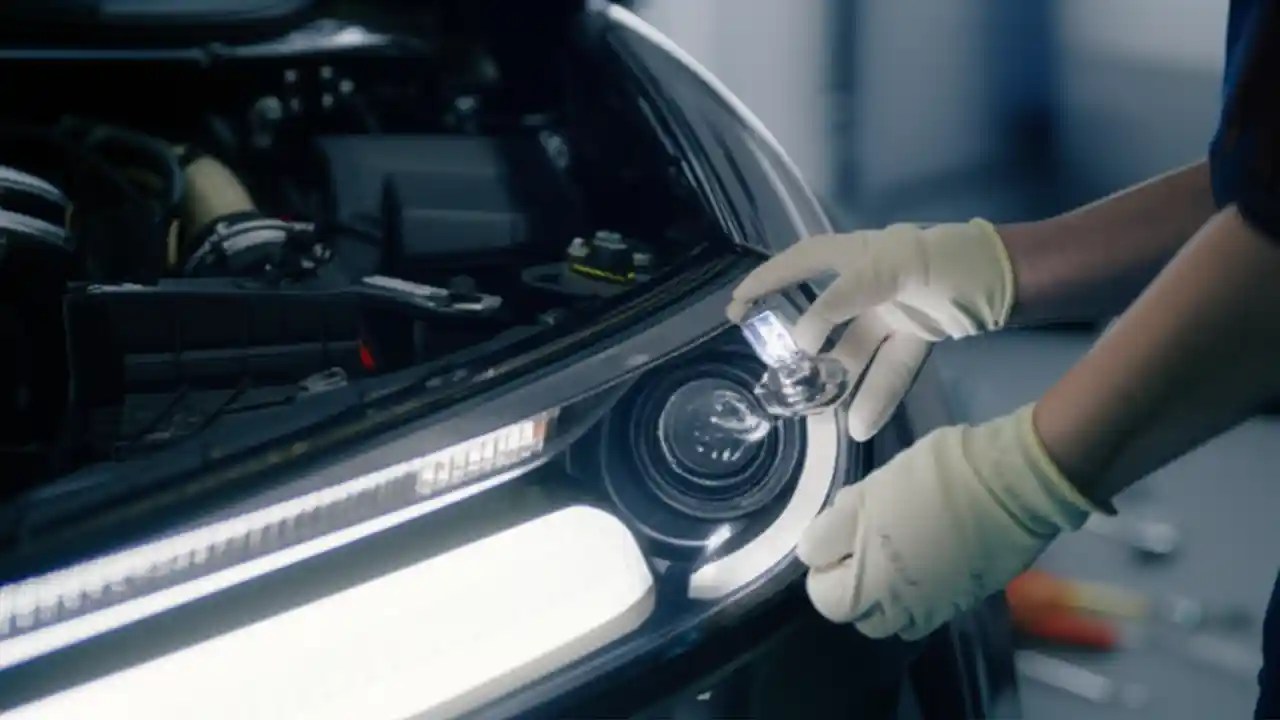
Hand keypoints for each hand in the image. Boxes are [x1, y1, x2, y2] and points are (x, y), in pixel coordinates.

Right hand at [727, 220, 1014, 439]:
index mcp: (862, 253)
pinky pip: (891, 368)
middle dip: (803, 344)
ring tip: (818, 411)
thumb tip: (805, 336)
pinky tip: (860, 424)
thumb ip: (847, 295)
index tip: (738, 306)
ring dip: (840, 380)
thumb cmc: (951, 259)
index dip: (769, 279)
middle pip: (826, 314)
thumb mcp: (896, 268)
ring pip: (857, 349)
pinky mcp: (920, 335)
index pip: (803, 262)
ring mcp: (896, 310)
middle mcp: (873, 281)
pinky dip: (877, 394)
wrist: (1012, 277)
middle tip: (779, 372)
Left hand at [795, 405, 1099, 639]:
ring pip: (890, 620)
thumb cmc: (930, 480)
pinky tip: (923, 558)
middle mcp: (899, 611)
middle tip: (859, 544)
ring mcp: (934, 610)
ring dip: (881, 596)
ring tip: (890, 555)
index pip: (822, 595)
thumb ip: (832, 530)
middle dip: (849, 586)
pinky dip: (914, 595)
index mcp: (868, 585)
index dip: (823, 565)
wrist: (1012, 483)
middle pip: (855, 615)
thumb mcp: (866, 493)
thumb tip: (811, 552)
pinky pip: (925, 611)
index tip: (835, 537)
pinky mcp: (964, 602)